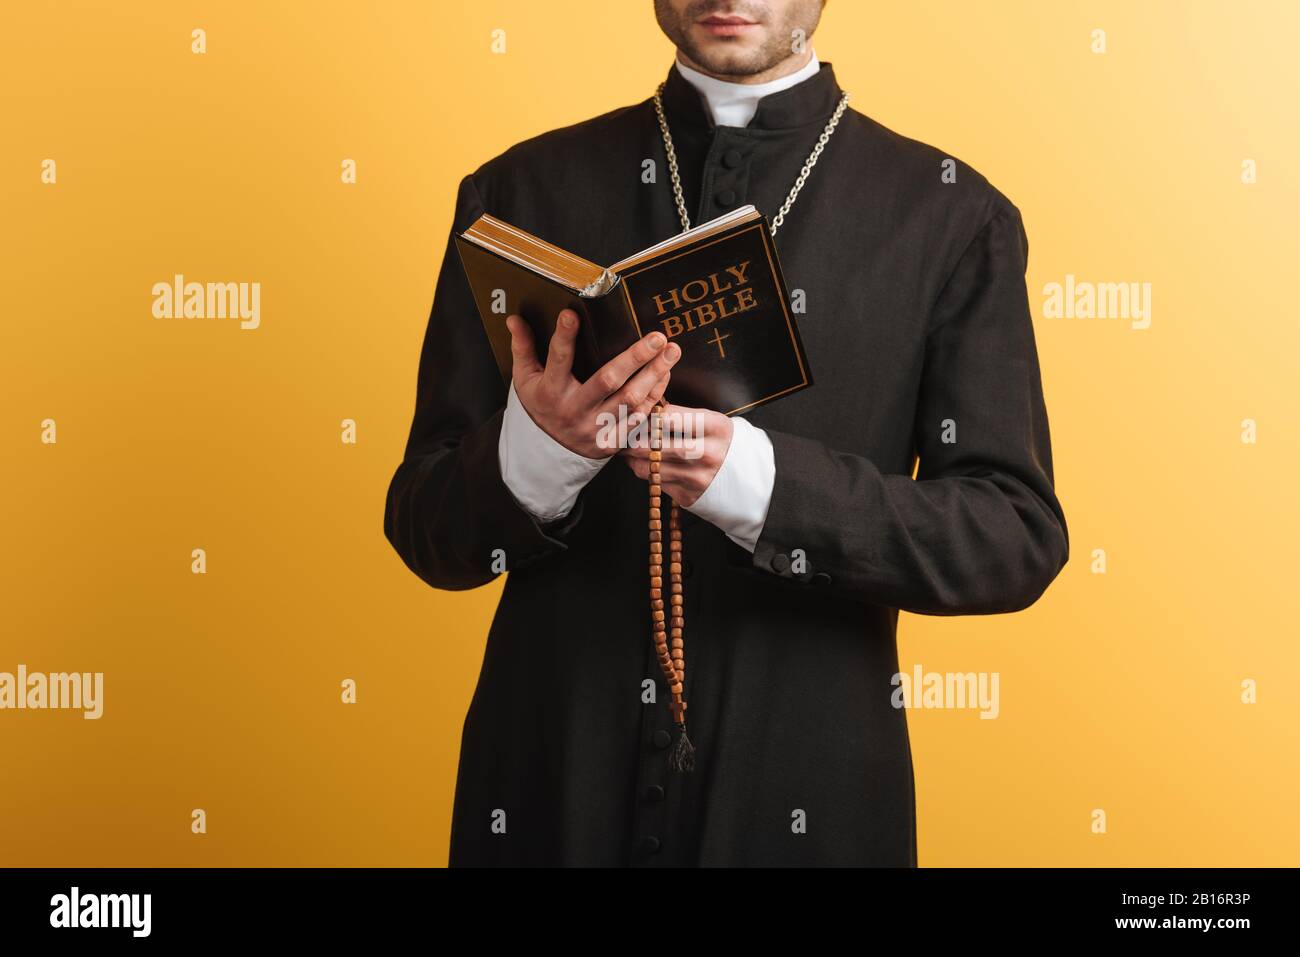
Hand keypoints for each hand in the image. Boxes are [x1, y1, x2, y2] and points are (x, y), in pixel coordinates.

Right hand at [507, 308, 679, 458]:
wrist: (547, 453)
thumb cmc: (539, 406)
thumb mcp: (524, 379)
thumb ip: (523, 348)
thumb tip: (514, 319)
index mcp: (550, 392)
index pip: (557, 361)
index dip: (564, 338)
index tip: (572, 315)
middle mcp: (574, 410)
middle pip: (608, 381)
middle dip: (634, 357)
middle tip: (656, 336)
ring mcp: (595, 428)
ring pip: (630, 400)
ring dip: (653, 375)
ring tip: (671, 352)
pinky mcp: (612, 442)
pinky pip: (638, 419)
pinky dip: (654, 396)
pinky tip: (664, 375)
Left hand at [620, 403, 732, 506]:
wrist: (749, 480)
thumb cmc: (723, 444)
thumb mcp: (713, 422)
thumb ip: (682, 416)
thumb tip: (644, 409)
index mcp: (715, 427)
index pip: (667, 417)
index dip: (644, 415)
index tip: (634, 413)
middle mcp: (707, 453)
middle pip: (654, 445)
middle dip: (630, 439)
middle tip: (619, 432)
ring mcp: (697, 478)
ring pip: (648, 467)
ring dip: (631, 457)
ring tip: (627, 448)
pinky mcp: (688, 496)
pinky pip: (654, 482)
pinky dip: (644, 472)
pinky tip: (643, 463)